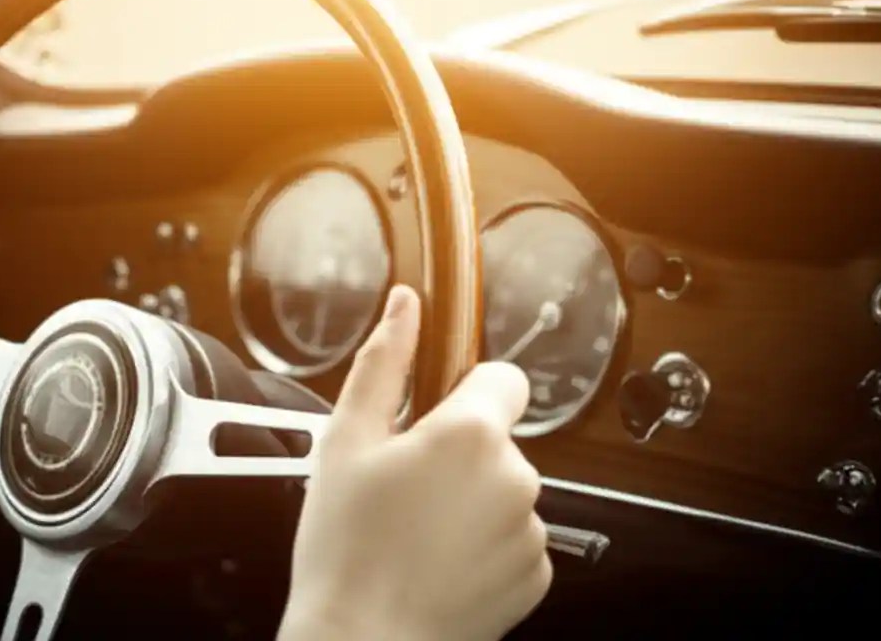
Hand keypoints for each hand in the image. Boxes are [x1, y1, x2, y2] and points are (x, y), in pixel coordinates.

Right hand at [280, 285, 549, 640]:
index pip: (504, 377)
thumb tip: (406, 305)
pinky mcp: (535, 575)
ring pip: (504, 489)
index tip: (429, 422)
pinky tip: (437, 562)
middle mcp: (517, 477)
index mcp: (471, 434)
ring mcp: (531, 531)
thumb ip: (384, 362)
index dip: (464, 393)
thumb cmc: (344, 547)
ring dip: (471, 501)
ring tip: (415, 532)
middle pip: (498, 439)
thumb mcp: (345, 441)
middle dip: (458, 453)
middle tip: (402, 488)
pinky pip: (514, 538)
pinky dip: (484, 545)